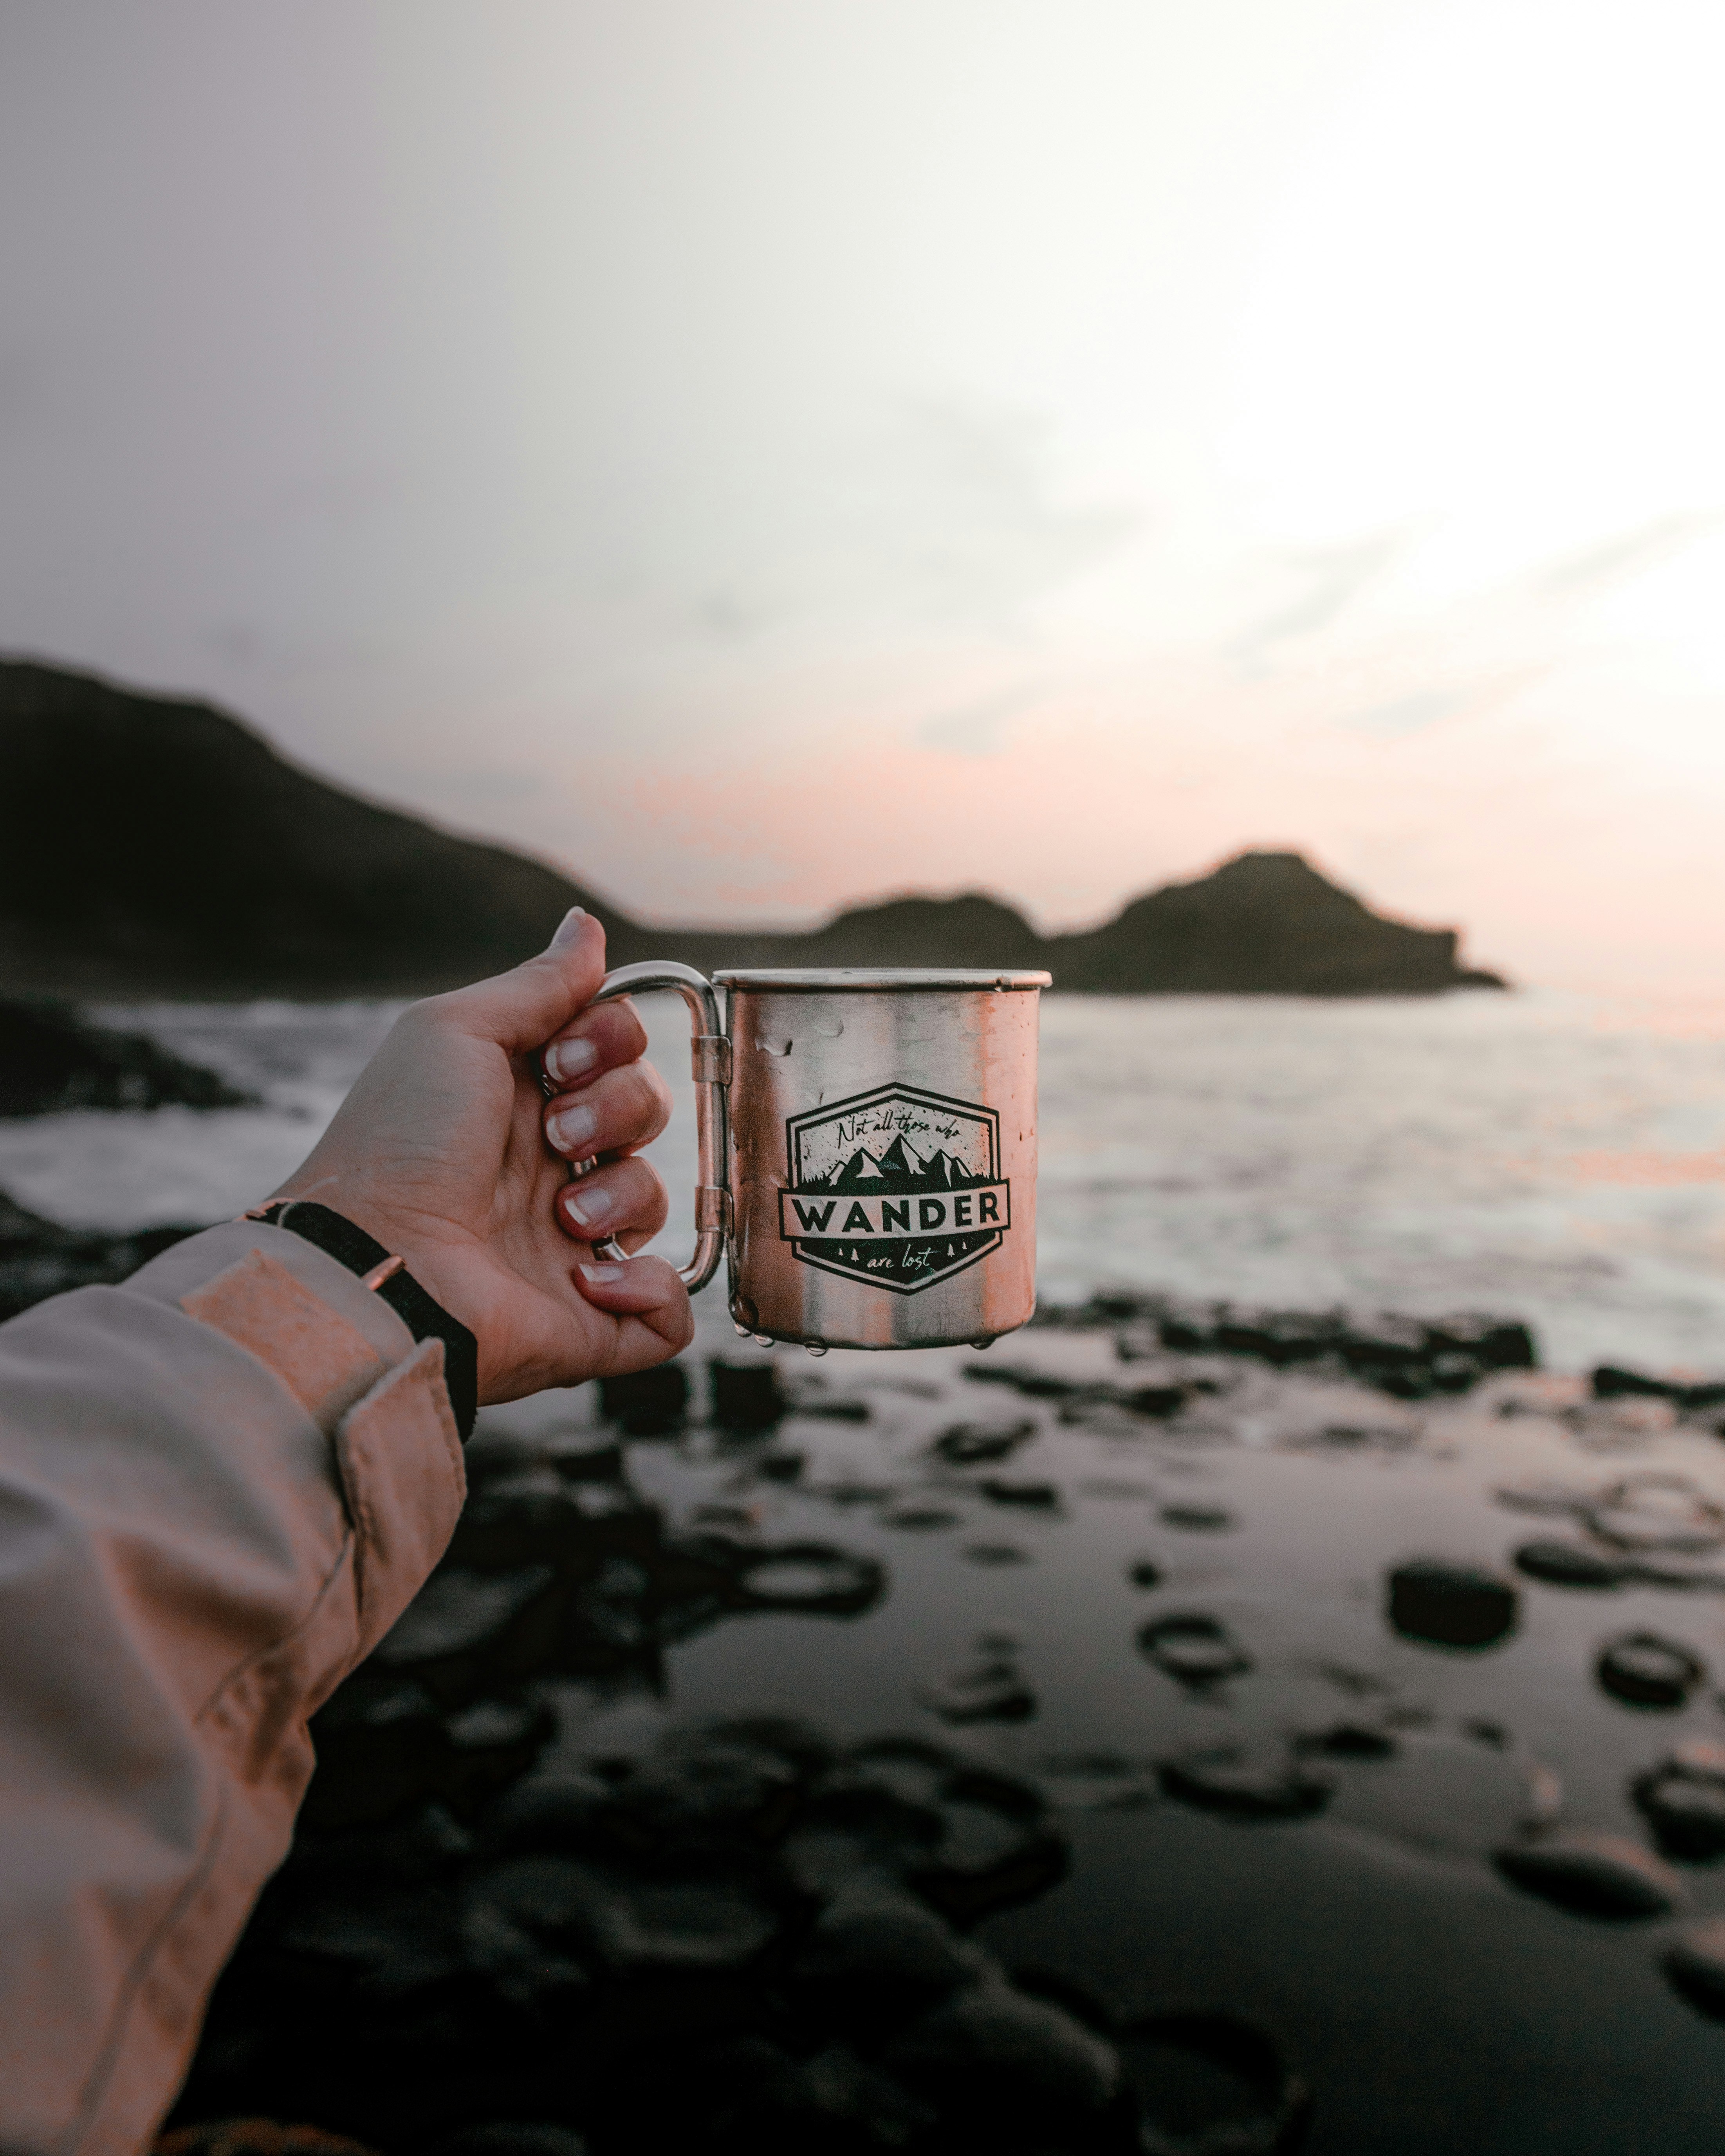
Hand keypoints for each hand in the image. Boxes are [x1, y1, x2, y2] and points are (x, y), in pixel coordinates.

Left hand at [265, 910, 691, 1402]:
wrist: (376, 1263)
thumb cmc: (401, 1141)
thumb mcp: (458, 1032)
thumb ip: (536, 985)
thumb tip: (587, 927)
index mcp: (519, 1100)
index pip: (615, 1051)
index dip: (611, 1044)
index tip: (560, 1061)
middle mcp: (547, 1169)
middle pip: (645, 1113)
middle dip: (618, 1110)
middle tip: (556, 1135)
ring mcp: (569, 1249)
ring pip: (657, 1203)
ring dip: (620, 1195)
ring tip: (562, 1216)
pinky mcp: (587, 1322)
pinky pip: (667, 1316)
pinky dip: (652, 1291)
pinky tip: (593, 1277)